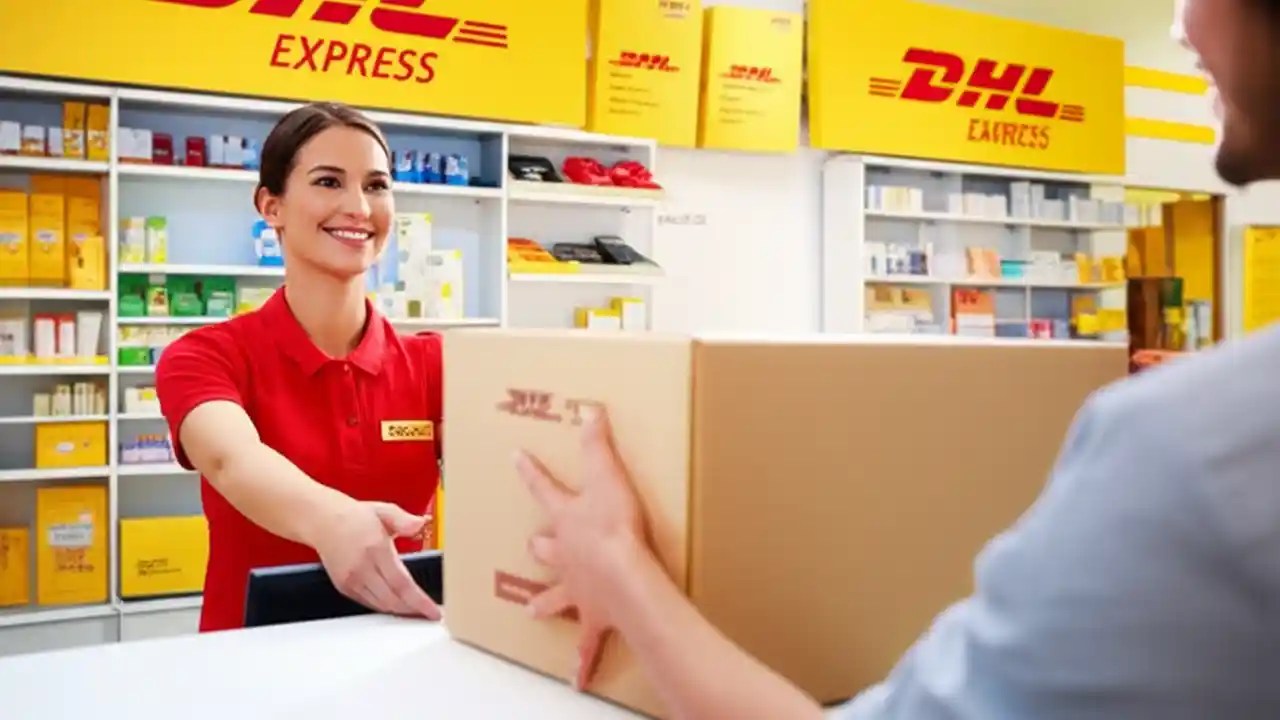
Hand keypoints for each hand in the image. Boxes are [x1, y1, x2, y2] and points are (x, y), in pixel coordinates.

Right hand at [312, 500, 442, 620]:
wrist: (322, 521)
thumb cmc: (354, 516)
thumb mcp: (384, 511)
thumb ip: (404, 520)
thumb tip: (420, 524)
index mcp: (375, 549)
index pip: (402, 583)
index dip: (419, 602)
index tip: (433, 612)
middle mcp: (362, 568)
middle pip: (392, 599)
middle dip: (413, 610)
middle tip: (429, 613)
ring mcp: (351, 579)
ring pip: (380, 605)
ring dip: (400, 611)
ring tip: (417, 611)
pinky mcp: (344, 587)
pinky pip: (368, 603)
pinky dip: (384, 607)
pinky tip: (396, 605)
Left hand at [515, 407, 650, 690]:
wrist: (624, 575)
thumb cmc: (616, 527)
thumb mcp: (610, 474)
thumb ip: (598, 443)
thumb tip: (589, 409)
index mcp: (566, 519)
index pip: (543, 487)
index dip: (530, 471)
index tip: (515, 458)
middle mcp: (564, 554)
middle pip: (546, 548)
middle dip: (540, 546)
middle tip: (533, 545)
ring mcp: (576, 588)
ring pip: (555, 596)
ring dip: (545, 602)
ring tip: (533, 609)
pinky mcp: (593, 616)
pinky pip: (586, 644)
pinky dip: (582, 662)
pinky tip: (577, 678)